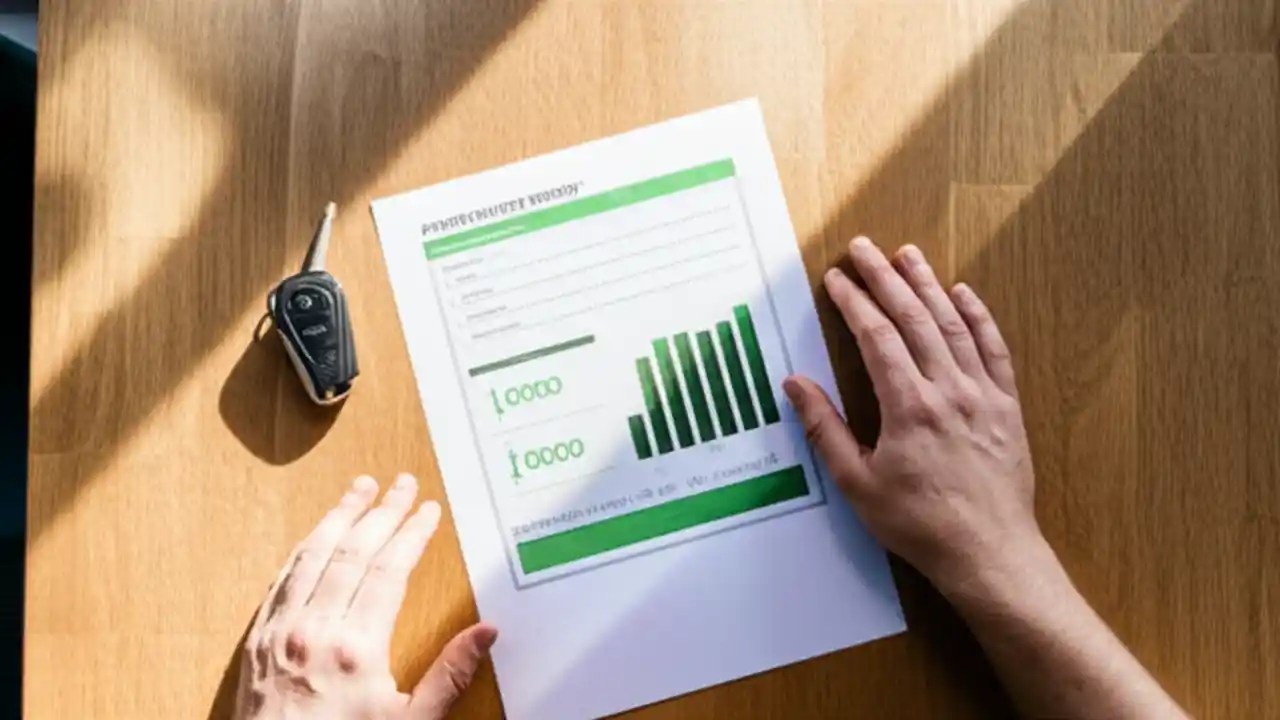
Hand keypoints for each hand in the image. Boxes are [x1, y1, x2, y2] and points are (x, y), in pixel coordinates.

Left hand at [234, 474, 496, 719]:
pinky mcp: (257, 640)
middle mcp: (317, 628)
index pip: (391, 569)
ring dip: (339, 516)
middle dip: (382, 511)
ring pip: (313, 555)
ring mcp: (282, 631)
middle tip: (402, 484)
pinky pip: (282, 579)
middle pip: (354, 551)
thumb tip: (487, 632)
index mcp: (358, 648)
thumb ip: (450, 675)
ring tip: (359, 488)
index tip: (428, 510)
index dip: (412, 533)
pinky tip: (316, 535)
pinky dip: (303, 548)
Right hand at [784, 237, 1042, 595]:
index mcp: (909, 407)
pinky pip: (994, 350)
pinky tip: (965, 293)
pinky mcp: (1007, 407)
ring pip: (954, 325)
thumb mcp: (857, 484)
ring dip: (929, 285)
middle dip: (885, 278)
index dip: (854, 303)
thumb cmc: (918, 524)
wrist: (988, 552)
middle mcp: (948, 390)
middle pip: (914, 319)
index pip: (877, 337)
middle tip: (863, 248)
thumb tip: (795, 384)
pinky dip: (979, 317)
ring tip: (908, 254)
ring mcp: (983, 395)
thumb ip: (825, 429)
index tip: (836, 279)